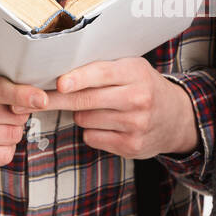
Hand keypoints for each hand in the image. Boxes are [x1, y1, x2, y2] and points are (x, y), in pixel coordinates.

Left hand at [40, 57, 197, 158]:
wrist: (176, 118)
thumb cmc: (145, 88)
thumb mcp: (133, 69)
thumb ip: (103, 69)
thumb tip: (60, 71)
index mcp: (136, 73)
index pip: (101, 74)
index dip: (77, 78)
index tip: (60, 83)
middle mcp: (138, 99)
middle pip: (86, 100)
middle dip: (59, 99)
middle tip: (39, 99)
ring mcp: (135, 125)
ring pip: (85, 119)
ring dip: (81, 114)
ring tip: (97, 108)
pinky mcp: (131, 146)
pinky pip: (91, 137)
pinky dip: (91, 131)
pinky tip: (106, 125)